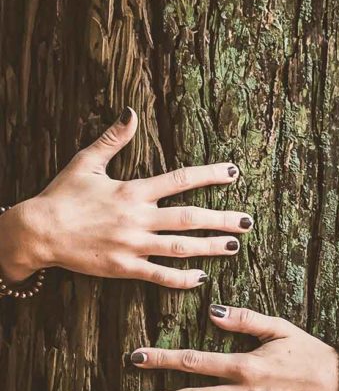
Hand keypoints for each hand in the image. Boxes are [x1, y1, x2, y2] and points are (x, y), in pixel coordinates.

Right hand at [0, 107, 252, 287]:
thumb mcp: (86, 162)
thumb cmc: (61, 196)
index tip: (233, 173)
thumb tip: (130, 112)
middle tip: (247, 221)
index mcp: (132, 191)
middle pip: (189, 218)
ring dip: (210, 247)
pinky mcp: (124, 268)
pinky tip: (201, 278)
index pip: (179, 180)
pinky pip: (159, 275)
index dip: (209, 176)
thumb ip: (113, 138)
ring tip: (234, 246)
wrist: (38, 232)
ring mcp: (132, 246)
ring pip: (180, 248)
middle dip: (221, 219)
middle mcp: (137, 219)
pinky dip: (181, 278)